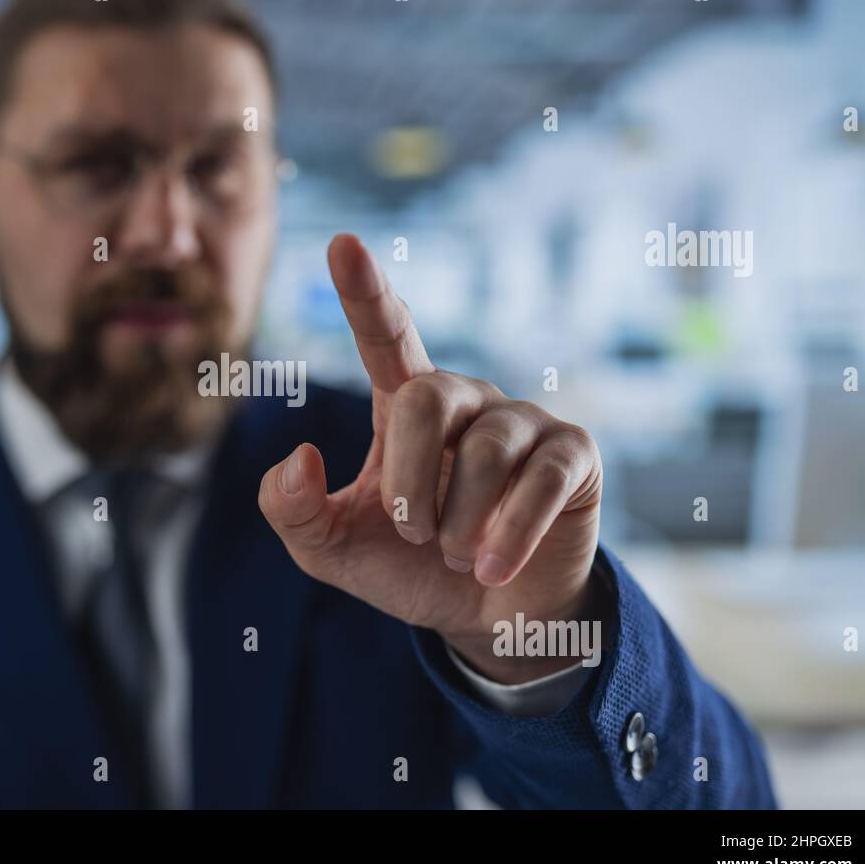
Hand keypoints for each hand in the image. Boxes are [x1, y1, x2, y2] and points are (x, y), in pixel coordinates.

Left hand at [258, 234, 604, 683]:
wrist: (488, 620)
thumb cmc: (408, 569)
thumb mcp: (330, 549)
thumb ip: (292, 509)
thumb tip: (302, 455)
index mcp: (403, 406)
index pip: (385, 336)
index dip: (365, 292)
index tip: (343, 243)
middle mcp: (466, 400)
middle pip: (427, 398)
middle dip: (410, 478)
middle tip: (412, 532)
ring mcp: (523, 422)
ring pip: (486, 449)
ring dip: (458, 520)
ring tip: (456, 555)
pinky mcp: (572, 455)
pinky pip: (541, 479)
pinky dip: (507, 533)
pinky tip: (490, 567)